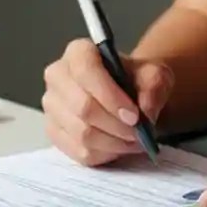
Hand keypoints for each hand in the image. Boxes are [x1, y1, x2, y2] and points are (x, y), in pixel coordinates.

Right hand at [41, 38, 173, 166]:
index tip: (135, 116)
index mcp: (78, 52)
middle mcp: (57, 76)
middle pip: (82, 107)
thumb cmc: (135, 80)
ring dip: (113, 142)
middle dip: (116, 125)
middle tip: (139, 133)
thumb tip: (145, 112)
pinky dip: (104, 154)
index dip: (110, 97)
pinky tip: (119, 146)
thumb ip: (153, 87)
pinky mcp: (54, 131)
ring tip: (134, 140)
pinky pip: (78, 151)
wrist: (125, 94)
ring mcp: (52, 106)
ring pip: (81, 133)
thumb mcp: (154, 74)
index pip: (86, 71)